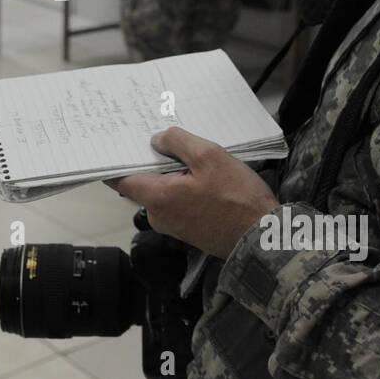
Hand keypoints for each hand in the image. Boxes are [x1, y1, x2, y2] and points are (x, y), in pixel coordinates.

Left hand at [105, 126, 278, 257]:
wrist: (263, 238)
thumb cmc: (238, 199)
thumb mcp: (209, 156)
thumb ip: (177, 142)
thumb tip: (157, 140)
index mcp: (157, 197)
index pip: (119, 179)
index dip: (116, 160)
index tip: (118, 144)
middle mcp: (158, 215)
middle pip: (142, 182)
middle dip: (153, 162)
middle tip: (168, 142)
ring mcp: (173, 225)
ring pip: (162, 191)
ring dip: (173, 174)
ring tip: (194, 159)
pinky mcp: (188, 229)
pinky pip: (176, 202)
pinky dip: (183, 187)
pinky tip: (203, 178)